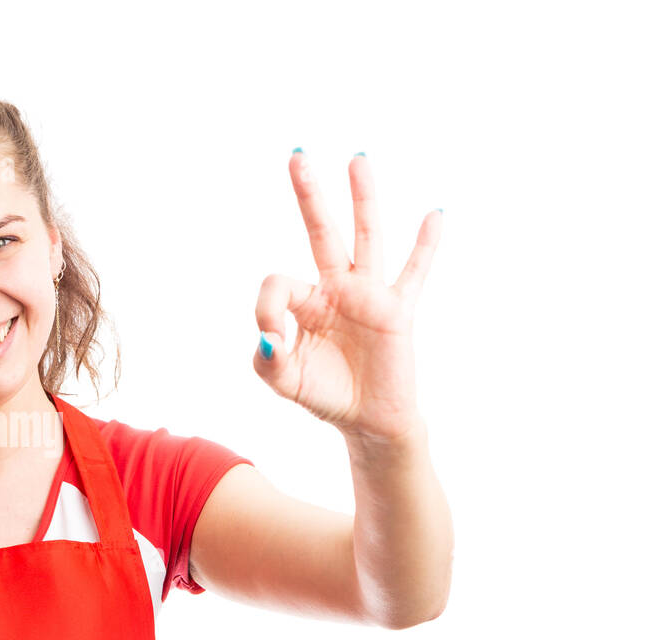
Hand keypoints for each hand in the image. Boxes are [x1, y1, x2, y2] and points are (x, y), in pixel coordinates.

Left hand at [253, 151, 440, 442]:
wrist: (367, 421)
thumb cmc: (324, 394)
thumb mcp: (282, 380)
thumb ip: (267, 359)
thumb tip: (269, 335)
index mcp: (303, 301)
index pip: (278, 282)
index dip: (267, 308)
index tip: (271, 337)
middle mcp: (335, 288)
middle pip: (320, 231)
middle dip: (308, 195)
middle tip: (296, 155)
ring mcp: (368, 294)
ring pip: (366, 237)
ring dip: (362, 198)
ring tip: (357, 158)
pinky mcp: (397, 311)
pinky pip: (414, 273)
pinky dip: (426, 246)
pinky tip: (435, 214)